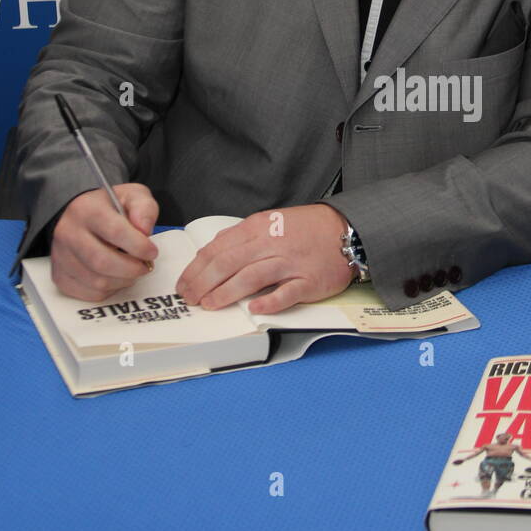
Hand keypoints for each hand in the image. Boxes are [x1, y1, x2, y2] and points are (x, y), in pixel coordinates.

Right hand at [50, 184, 158, 299]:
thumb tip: (144, 229)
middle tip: (145, 266)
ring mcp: (61, 256)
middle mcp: (69, 233)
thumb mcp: (131, 196)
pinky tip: (115, 278)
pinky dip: (109, 290)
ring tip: (131, 271)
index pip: (115, 231)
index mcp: (87, 209)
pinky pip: (88, 293)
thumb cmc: (107, 207)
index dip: (139, 246)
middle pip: (102, 262)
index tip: (151, 252)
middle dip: (132, 269)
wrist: (77, 214)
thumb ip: (143, 208)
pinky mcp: (60, 275)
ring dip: (122, 281)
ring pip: (97, 281)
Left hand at [176, 204, 353, 314]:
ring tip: (210, 304)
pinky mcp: (308, 281)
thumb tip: (213, 250)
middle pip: (229, 263)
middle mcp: (271, 244)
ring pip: (252, 277)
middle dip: (204, 282)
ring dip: (227, 292)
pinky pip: (286, 293)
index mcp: (258, 228)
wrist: (346, 230)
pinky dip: (269, 301)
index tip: (184, 283)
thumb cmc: (306, 228)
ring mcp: (290, 263)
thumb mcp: (270, 222)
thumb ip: (242, 236)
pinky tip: (253, 309)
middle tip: (190, 298)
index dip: (197, 268)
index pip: (218, 249)